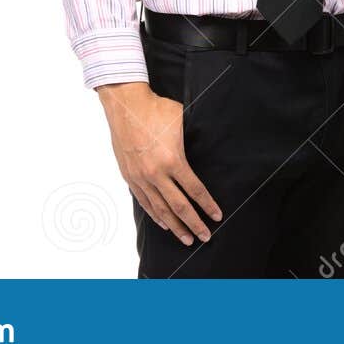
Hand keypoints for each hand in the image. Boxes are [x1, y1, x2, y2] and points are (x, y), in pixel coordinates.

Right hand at [98, 81, 221, 245]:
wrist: (126, 105)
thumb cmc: (156, 109)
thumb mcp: (182, 121)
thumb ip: (193, 139)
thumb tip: (209, 144)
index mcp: (172, 160)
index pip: (194, 190)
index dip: (207, 205)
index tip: (217, 216)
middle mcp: (156, 173)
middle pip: (178, 206)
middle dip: (194, 223)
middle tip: (205, 237)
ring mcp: (140, 177)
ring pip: (160, 209)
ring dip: (174, 226)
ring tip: (186, 238)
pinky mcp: (129, 176)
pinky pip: (144, 201)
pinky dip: (155, 215)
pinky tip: (164, 224)